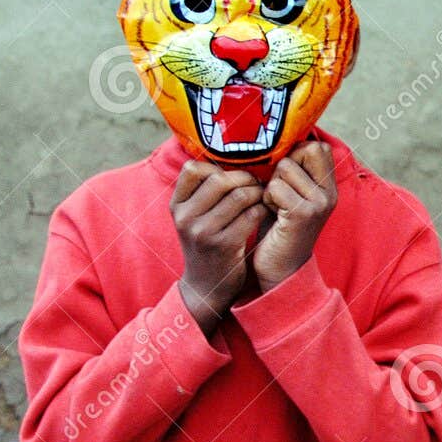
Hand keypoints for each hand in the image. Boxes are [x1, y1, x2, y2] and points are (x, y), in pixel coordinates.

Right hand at [171, 161, 266, 334]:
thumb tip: (228, 154)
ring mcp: (204, 232)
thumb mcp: (194, 217)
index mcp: (177, 206)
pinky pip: (252, 215)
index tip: (233, 176)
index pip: (193, 169)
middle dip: (245, 178)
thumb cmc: (207, 242)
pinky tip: (264, 213)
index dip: (217, 167)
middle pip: (221, 179)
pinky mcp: (225, 245)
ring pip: (240, 195)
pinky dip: (263, 210)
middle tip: (256, 184)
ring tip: (262, 198)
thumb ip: (203, 191)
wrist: (207, 286)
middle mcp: (186, 217)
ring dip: (258, 193)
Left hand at [252, 141, 337, 292]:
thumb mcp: (292, 196)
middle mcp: (330, 194)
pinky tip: (271, 215)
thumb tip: (283, 138)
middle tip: (280, 192)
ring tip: (275, 206)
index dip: (296, 154)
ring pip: (285, 168)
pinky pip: (276, 187)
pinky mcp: (302, 214)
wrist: (280, 271)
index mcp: (329, 188)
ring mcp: (319, 203)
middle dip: (283, 167)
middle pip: (305, 150)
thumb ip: (295, 171)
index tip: (286, 177)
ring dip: (271, 185)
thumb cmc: (279, 230)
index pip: (318, 147)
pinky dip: (267, 198)